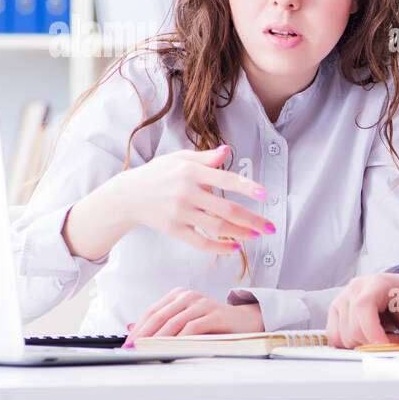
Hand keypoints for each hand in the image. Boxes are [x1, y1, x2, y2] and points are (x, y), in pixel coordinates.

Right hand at [111, 145, 273, 255]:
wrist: (128, 195)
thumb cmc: (158, 174)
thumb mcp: (179, 159)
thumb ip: (205, 157)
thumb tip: (227, 151)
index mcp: (191, 171)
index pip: (226, 179)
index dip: (247, 187)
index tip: (265, 195)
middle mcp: (186, 192)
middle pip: (227, 209)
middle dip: (253, 220)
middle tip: (270, 227)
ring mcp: (179, 212)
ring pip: (217, 227)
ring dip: (241, 234)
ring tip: (257, 236)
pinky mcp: (173, 229)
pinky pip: (201, 242)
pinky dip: (219, 247)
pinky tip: (234, 248)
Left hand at [126, 287, 263, 342]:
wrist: (246, 320)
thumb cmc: (214, 322)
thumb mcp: (187, 320)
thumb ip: (164, 324)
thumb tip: (134, 331)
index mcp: (179, 294)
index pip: (152, 311)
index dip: (138, 328)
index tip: (128, 343)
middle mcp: (188, 296)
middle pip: (159, 316)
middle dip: (143, 335)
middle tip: (133, 349)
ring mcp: (202, 304)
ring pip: (173, 322)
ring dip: (158, 339)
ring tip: (147, 351)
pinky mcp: (214, 314)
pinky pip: (192, 328)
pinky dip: (179, 339)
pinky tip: (171, 348)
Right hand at [325, 270, 398, 347]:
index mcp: (376, 283)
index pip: (363, 307)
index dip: (371, 332)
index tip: (386, 347)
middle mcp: (354, 289)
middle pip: (352, 327)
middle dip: (373, 342)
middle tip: (395, 339)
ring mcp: (342, 299)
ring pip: (342, 336)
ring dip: (363, 344)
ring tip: (383, 336)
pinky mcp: (335, 312)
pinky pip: (335, 337)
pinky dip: (351, 344)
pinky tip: (368, 337)